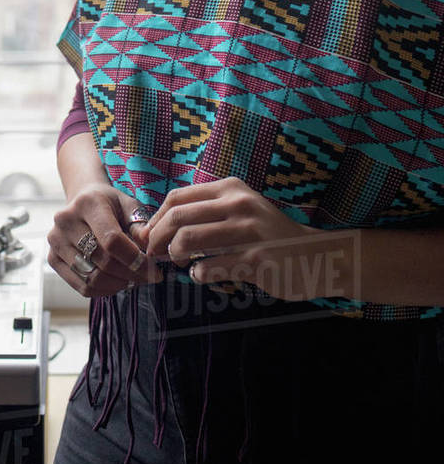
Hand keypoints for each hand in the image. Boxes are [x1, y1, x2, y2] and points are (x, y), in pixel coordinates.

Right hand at [47, 182, 162, 297]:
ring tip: (133, 279)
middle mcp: (66, 220)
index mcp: (88, 203)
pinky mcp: (52, 258)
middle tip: (147, 278)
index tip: (155, 271)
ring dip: (119, 284)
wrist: (83, 200)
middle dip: (131, 275)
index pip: (112, 240)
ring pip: (92, 278)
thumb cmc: (110, 204)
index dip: (135, 260)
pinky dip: (104, 290)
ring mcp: (55, 240)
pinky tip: (117, 282)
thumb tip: (150, 246)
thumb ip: (140, 225)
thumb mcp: (129, 206)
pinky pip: (81, 286)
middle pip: (103, 261)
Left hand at [145, 176, 334, 301]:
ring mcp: (247, 232)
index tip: (148, 235)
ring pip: (189, 241)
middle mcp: (238, 204)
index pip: (178, 197)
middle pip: (179, 218)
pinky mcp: (255, 260)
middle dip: (158, 238)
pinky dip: (198, 274)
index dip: (156, 218)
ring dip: (175, 255)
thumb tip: (158, 226)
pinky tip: (203, 274)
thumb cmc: (268, 234)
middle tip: (154, 253)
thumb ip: (206, 213)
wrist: (315, 255)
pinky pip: (210, 267)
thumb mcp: (240, 209)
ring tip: (179, 262)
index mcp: (231, 188)